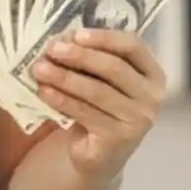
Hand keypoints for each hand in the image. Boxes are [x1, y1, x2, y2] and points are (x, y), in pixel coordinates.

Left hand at [30, 29, 165, 180]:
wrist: (100, 156)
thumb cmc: (101, 109)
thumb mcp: (99, 81)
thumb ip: (88, 61)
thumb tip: (62, 40)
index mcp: (151, 74)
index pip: (133, 46)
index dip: (104, 37)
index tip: (76, 34)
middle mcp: (151, 96)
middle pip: (114, 68)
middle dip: (79, 56)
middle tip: (51, 49)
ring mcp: (138, 119)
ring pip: (97, 90)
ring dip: (64, 77)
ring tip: (39, 69)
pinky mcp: (118, 138)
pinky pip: (85, 112)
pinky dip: (62, 100)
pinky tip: (44, 91)